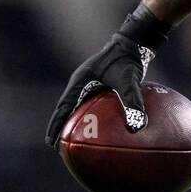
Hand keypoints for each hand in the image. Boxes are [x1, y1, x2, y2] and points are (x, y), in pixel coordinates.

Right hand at [46, 7, 169, 145]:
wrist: (134, 43)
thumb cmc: (129, 59)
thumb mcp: (130, 81)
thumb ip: (133, 101)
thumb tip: (138, 127)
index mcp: (80, 82)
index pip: (63, 109)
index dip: (56, 126)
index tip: (52, 144)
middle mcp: (81, 84)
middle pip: (66, 110)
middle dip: (62, 129)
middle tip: (61, 149)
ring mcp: (89, 84)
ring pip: (78, 107)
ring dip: (75, 123)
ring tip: (77, 142)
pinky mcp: (100, 85)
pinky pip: (92, 104)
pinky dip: (92, 116)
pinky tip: (101, 129)